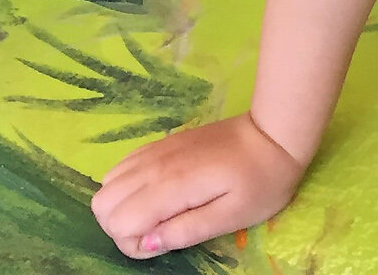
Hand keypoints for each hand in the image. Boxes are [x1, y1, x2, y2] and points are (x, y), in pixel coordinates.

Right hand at [94, 113, 304, 257]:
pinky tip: (158, 193)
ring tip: (160, 212)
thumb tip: (147, 243)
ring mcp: (155, 150)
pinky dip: (127, 187)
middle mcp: (154, 165)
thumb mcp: (232, 216)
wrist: (274, 133)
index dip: (135, 243)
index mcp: (171, 184)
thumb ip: (186, 231)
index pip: (118, 222)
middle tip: (160, 229)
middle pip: (102, 204)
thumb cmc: (261, 181)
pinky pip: (121, 167)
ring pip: (106, 184)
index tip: (167, 240)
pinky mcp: (161, 143)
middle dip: (121, 227)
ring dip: (122, 207)